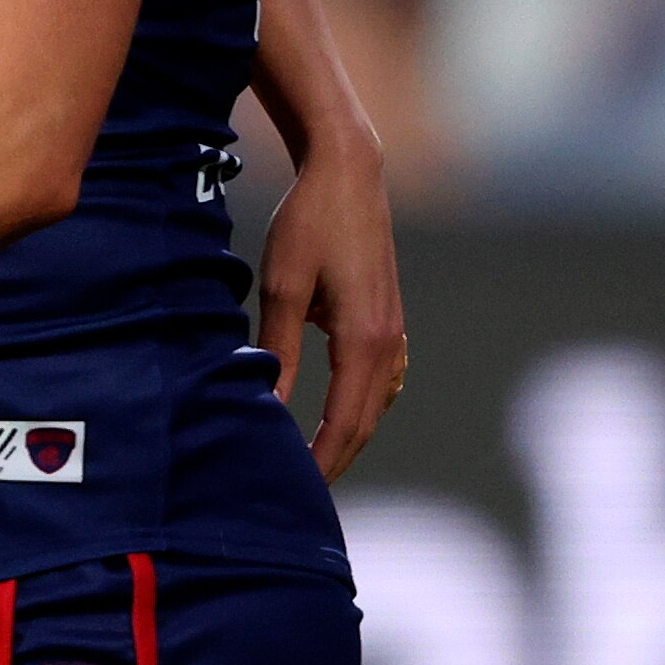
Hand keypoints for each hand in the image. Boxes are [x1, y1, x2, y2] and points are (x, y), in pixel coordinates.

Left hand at [256, 141, 405, 478]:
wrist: (348, 172)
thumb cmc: (309, 223)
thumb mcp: (282, 286)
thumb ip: (277, 349)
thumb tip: (269, 407)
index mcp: (364, 341)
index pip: (344, 423)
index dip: (321, 461)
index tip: (297, 490)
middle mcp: (389, 343)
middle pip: (364, 422)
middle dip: (335, 457)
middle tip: (301, 491)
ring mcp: (395, 331)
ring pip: (375, 403)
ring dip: (349, 434)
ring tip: (314, 461)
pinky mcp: (389, 318)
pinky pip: (381, 379)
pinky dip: (361, 405)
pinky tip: (341, 413)